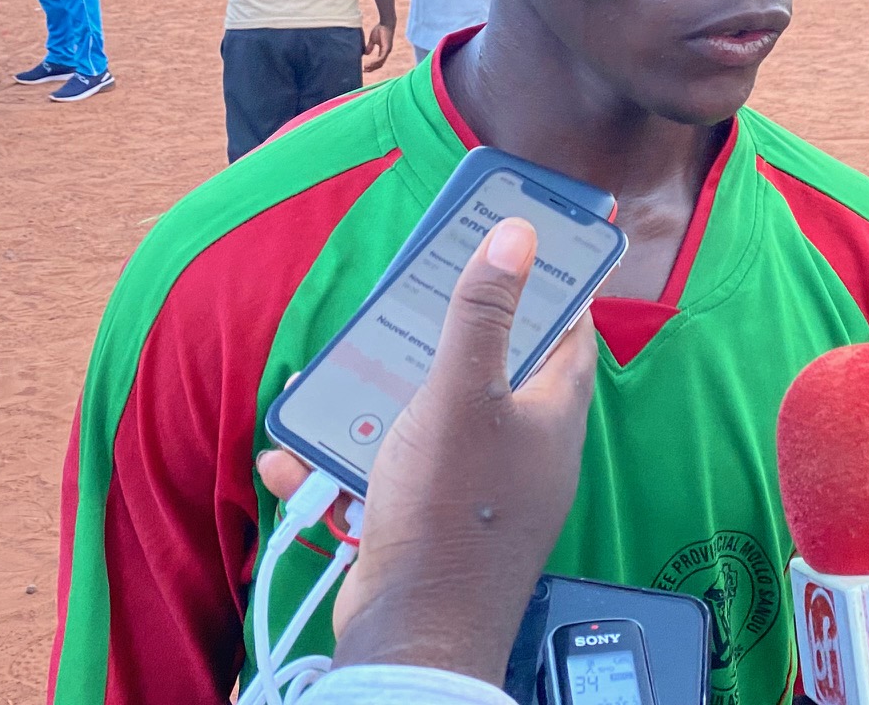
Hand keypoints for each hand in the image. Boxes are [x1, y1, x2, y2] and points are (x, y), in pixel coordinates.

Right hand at [256, 218, 597, 682]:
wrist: (412, 634)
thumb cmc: (451, 511)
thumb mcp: (462, 393)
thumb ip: (484, 313)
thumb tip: (517, 234)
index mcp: (550, 413)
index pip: (568, 330)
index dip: (548, 285)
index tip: (515, 248)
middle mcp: (523, 450)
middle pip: (490, 371)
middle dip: (438, 340)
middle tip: (402, 306)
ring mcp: (476, 490)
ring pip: (426, 421)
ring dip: (377, 403)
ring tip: (336, 381)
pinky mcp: (428, 523)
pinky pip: (385, 475)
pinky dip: (343, 464)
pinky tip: (299, 456)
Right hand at [363, 22, 393, 70]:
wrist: (385, 23)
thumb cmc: (380, 29)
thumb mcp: (373, 40)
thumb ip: (370, 47)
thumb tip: (366, 54)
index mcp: (383, 51)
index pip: (379, 62)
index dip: (372, 66)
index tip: (365, 68)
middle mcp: (386, 52)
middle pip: (380, 64)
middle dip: (372, 68)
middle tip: (364, 71)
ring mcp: (387, 51)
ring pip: (380, 63)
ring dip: (373, 66)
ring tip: (365, 68)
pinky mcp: (387, 48)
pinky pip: (381, 58)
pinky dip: (376, 62)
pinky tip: (370, 64)